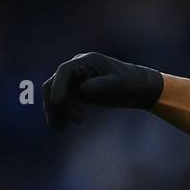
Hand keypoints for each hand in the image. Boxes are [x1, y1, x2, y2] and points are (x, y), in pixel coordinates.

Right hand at [43, 52, 163, 129]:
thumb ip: (103, 84)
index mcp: (86, 61)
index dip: (58, 86)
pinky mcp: (74, 90)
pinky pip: (59, 101)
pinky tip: (62, 126)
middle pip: (54, 83)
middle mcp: (76, 67)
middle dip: (57, 103)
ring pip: (53, 93)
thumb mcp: (121, 84)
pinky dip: (58, 113)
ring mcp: (73, 79)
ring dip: (54, 110)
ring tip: (62, 128)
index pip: (64, 71)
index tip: (56, 102)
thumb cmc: (130, 83)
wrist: (136, 87)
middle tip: (77, 120)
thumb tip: (83, 88)